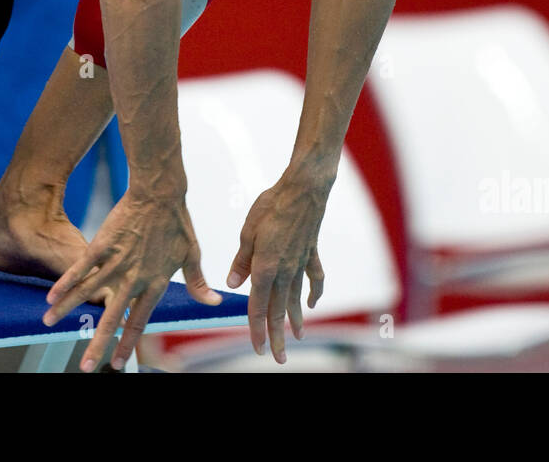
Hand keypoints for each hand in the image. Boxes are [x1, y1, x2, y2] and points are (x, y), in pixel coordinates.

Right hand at [43, 192, 220, 370]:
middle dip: (98, 344)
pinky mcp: (103, 244)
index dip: (127, 343)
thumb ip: (197, 283)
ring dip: (67, 309)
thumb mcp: (192, 255)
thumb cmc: (177, 222)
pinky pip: (81, 267)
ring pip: (88, 291)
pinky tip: (51, 296)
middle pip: (112, 317)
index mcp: (155, 283)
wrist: (160, 192)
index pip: (138, 321)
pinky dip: (65, 282)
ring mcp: (117, 261)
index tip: (118, 363)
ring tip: (49, 324)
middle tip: (86, 367)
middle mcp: (134, 277)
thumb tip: (215, 302)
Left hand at [226, 179, 328, 363]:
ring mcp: (300, 263)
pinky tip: (312, 303)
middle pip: (279, 310)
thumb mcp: (247, 232)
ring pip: (296, 299)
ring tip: (297, 338)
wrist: (303, 190)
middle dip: (277, 336)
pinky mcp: (311, 253)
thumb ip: (241, 261)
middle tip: (278, 358)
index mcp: (265, 268)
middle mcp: (284, 271)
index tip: (257, 348)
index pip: (257, 307)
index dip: (255, 330)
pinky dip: (314, 292)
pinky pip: (315, 277)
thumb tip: (234, 285)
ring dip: (296, 320)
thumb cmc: (271, 206)